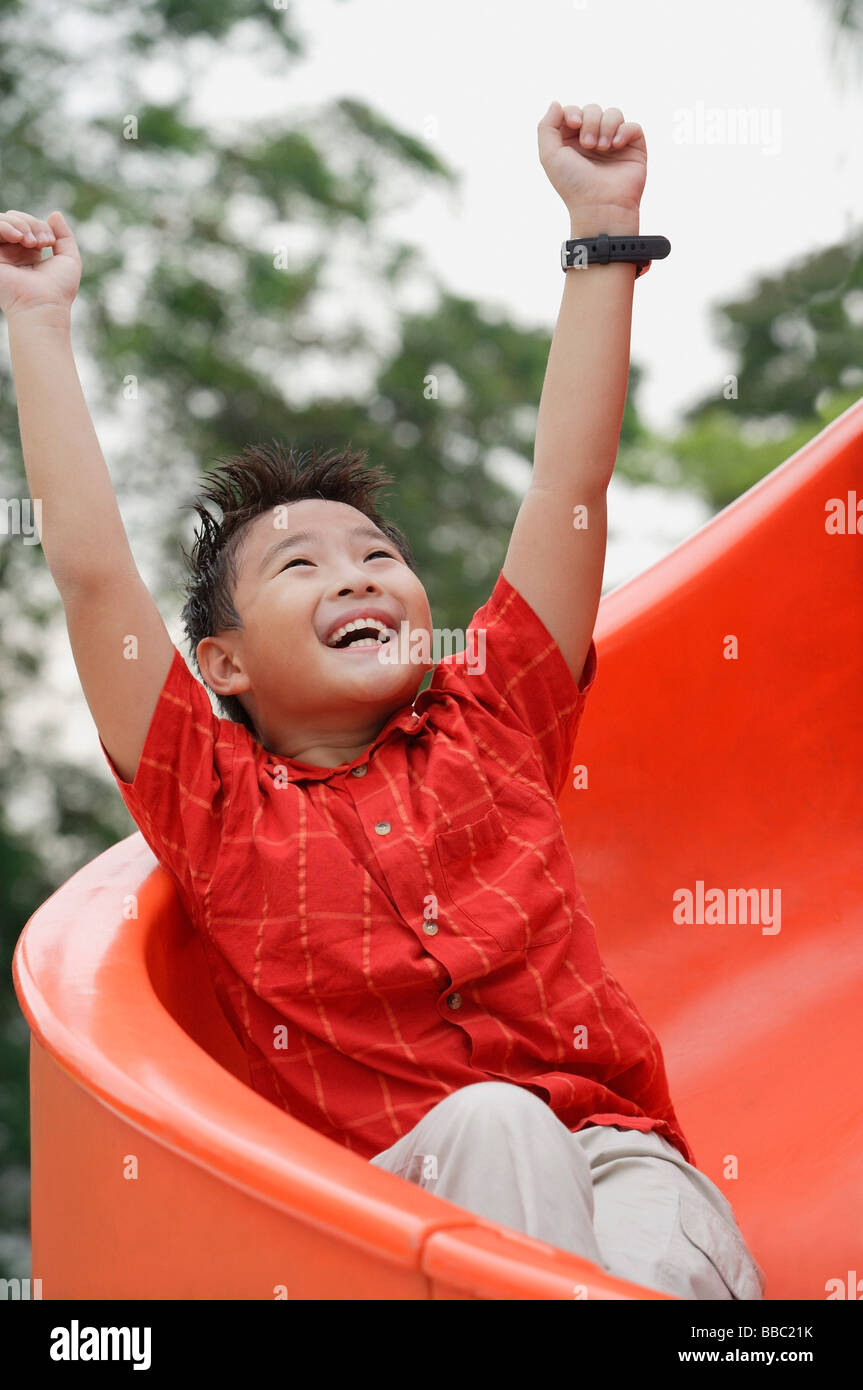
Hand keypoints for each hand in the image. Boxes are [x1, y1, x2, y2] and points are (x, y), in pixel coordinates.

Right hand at [0, 209, 81, 320]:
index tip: (50, 242)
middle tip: (41, 242)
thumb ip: (64, 235)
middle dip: (30, 223)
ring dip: (19, 223)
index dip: (40, 225)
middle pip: (16, 219)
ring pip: (3, 221)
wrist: (44, 306)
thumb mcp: (69, 259)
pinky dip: (4, 226)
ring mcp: (2, 254)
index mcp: (30, 253)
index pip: (30, 224)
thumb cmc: (58, 289)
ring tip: (30, 241)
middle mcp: (14, 252)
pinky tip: (18, 238)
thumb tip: (54, 214)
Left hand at [537, 102, 645, 224]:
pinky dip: (624, 131)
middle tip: (588, 144)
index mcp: (572, 142)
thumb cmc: (574, 185)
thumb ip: (546, 127)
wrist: (601, 206)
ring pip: (613, 113)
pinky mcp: (633, 147)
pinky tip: (616, 147)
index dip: (573, 112)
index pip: (573, 111)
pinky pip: (632, 126)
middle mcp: (593, 140)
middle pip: (593, 108)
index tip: (574, 124)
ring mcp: (614, 143)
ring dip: (606, 126)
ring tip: (603, 148)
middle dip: (590, 121)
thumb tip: (556, 103)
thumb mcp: (550, 156)